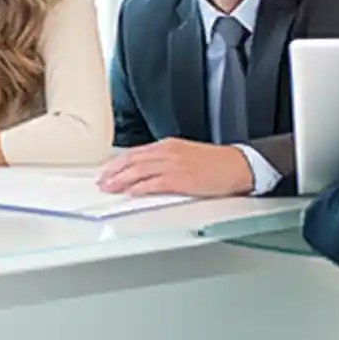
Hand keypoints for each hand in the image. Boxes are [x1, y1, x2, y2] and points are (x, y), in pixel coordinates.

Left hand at [97, 138, 252, 196]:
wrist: (236, 165)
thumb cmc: (214, 163)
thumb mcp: (184, 154)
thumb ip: (164, 160)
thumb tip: (144, 172)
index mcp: (167, 146)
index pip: (135, 153)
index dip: (117, 164)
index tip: (106, 172)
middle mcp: (167, 152)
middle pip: (132, 160)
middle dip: (114, 172)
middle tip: (102, 182)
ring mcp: (174, 165)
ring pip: (139, 170)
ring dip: (121, 180)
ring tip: (110, 188)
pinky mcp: (182, 179)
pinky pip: (155, 183)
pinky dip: (140, 187)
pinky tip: (131, 193)